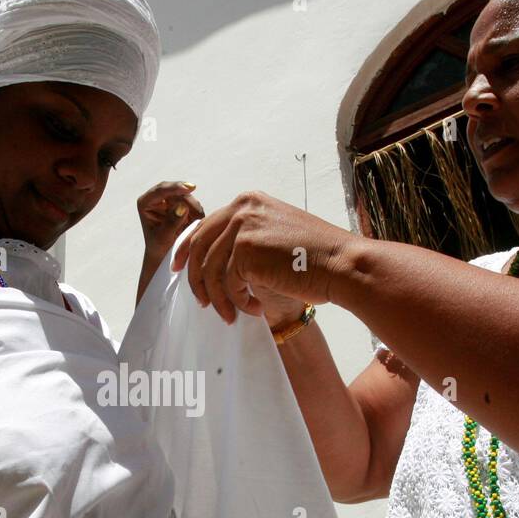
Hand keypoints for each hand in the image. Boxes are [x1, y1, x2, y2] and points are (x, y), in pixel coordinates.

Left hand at [138, 181, 204, 272]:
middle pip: (176, 190)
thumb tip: (182, 207)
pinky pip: (192, 203)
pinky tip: (195, 223)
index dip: (175, 188)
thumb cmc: (159, 247)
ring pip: (186, 196)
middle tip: (199, 214)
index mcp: (145, 203)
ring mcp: (168, 199)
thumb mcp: (164, 238)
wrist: (163, 254)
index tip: (188, 188)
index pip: (160, 190)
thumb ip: (172, 222)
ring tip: (194, 225)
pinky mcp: (179, 203)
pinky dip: (196, 212)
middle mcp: (156, 197)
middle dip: (188, 202)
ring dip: (194, 209)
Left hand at [170, 190, 357, 324]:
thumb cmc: (316, 256)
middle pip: (199, 247)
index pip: (205, 225)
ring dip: (220, 299)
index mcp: (248, 201)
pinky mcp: (245, 251)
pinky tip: (255, 310)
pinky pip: (228, 285)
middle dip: (195, 279)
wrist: (341, 264)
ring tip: (231, 316)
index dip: (186, 249)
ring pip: (211, 271)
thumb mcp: (276, 234)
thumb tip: (217, 259)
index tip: (177, 268)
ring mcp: (242, 227)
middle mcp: (242, 208)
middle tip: (201, 302)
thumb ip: (247, 237)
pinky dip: (239, 303)